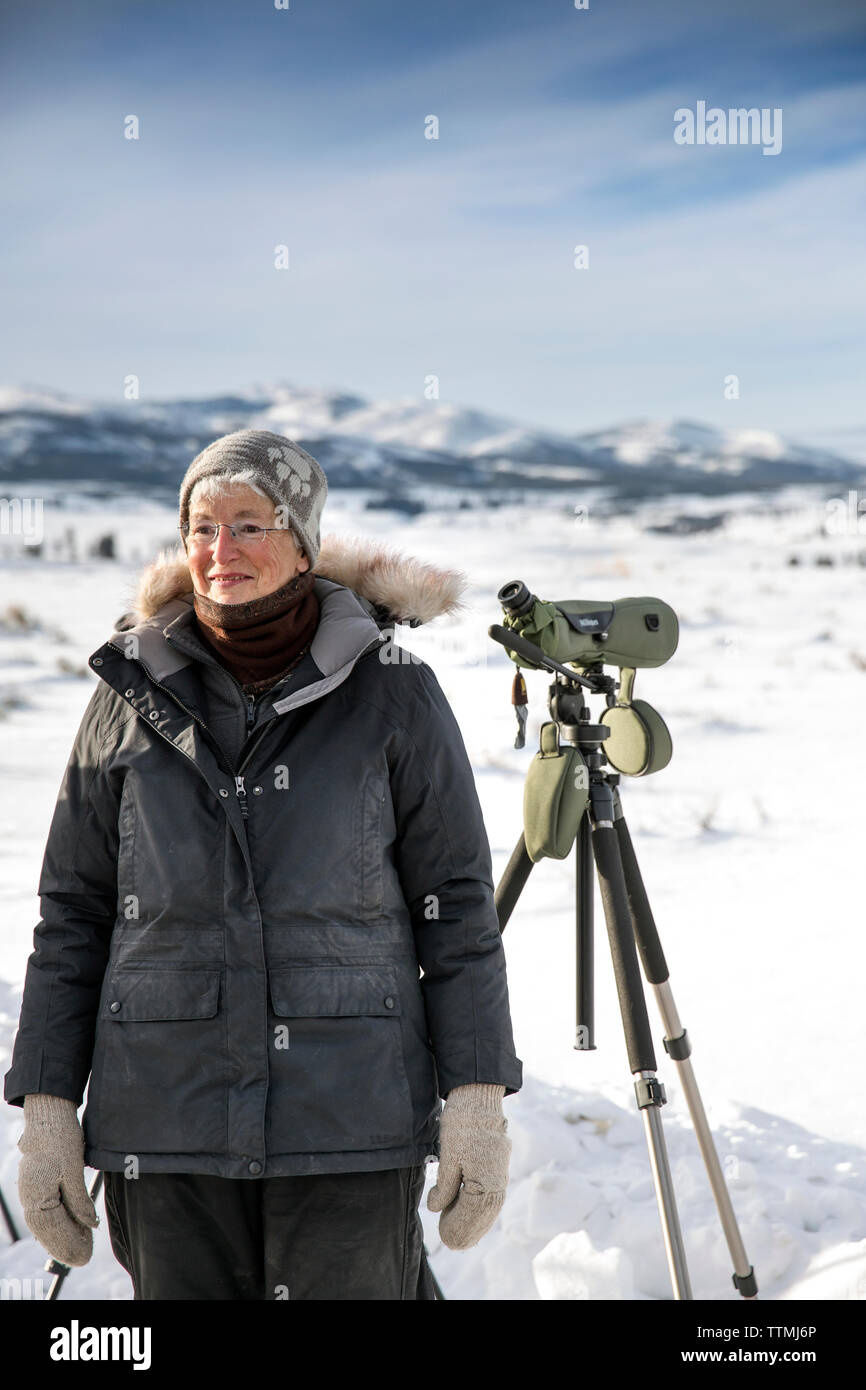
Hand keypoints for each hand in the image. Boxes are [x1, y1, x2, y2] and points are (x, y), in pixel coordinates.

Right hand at [18, 1093, 98, 1266]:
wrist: (48, 1115)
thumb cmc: (61, 1138)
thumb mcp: (74, 1169)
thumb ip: (80, 1200)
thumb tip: (90, 1225)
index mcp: (37, 1193)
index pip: (52, 1229)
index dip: (68, 1244)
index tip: (83, 1256)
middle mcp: (28, 1196)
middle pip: (45, 1231)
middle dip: (64, 1246)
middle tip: (83, 1258)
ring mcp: (29, 1191)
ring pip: (43, 1224)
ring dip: (59, 1237)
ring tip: (78, 1248)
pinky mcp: (34, 1186)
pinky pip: (42, 1213)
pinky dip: (54, 1225)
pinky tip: (67, 1230)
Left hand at [427, 1082, 510, 1249]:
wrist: (479, 1097)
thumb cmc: (462, 1124)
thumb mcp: (448, 1156)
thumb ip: (444, 1186)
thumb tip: (436, 1208)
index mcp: (485, 1181)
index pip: (472, 1215)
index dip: (458, 1228)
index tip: (446, 1239)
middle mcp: (498, 1181)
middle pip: (484, 1215)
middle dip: (468, 1231)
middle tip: (452, 1244)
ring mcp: (501, 1174)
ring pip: (491, 1208)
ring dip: (477, 1224)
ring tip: (463, 1236)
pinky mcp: (499, 1166)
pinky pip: (493, 1196)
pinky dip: (483, 1210)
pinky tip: (473, 1213)